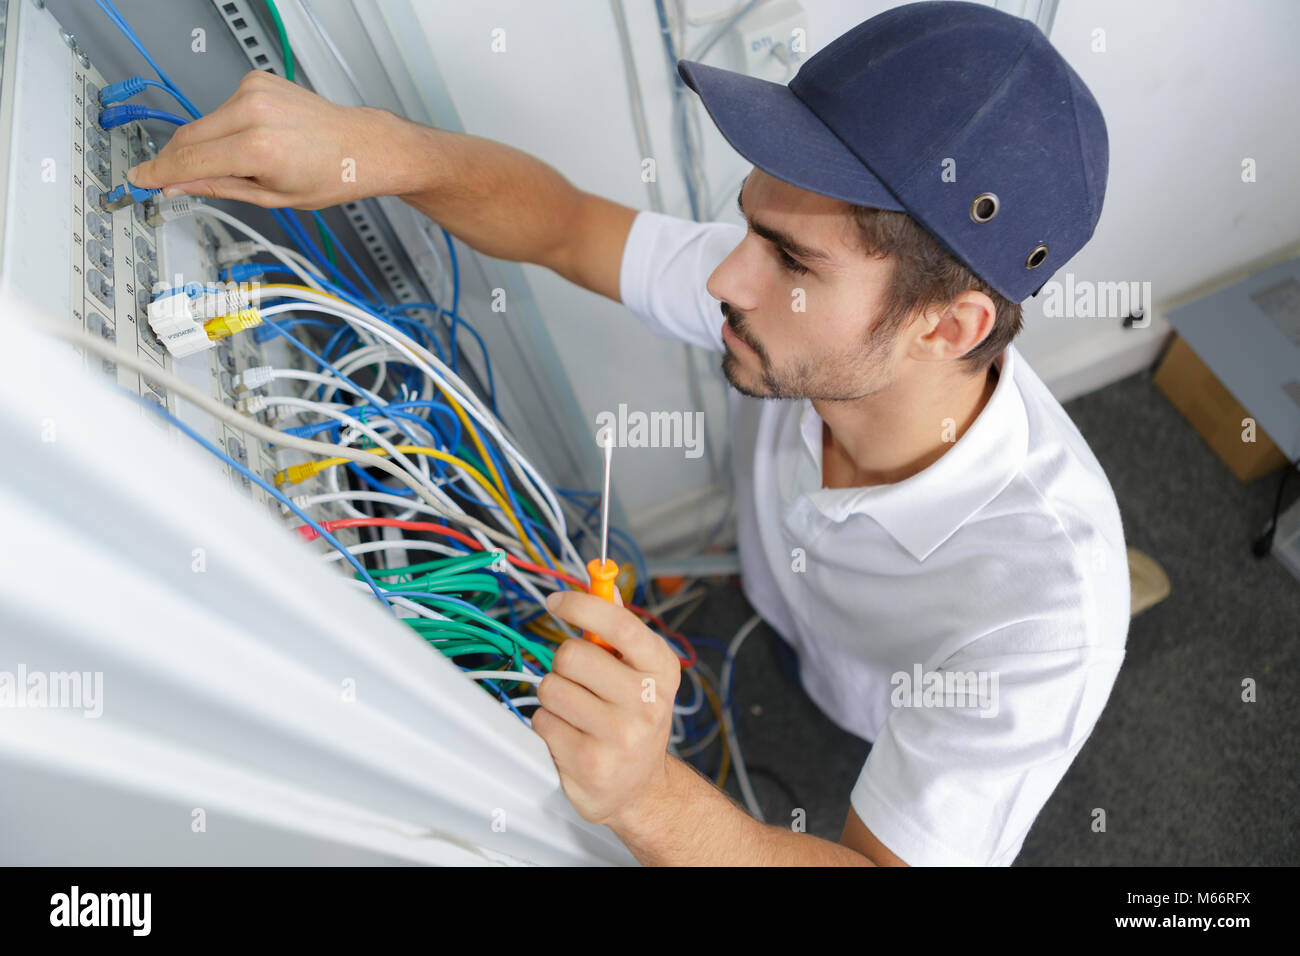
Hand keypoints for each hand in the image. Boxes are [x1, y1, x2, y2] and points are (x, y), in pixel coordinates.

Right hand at [124, 70, 417, 208]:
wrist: (361, 146)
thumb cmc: (330, 174)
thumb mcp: (272, 197)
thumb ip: (218, 188)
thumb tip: (177, 187)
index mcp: (258, 147)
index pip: (189, 160)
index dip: (159, 173)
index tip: (139, 179)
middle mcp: (253, 111)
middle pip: (188, 136)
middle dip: (176, 160)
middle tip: (169, 180)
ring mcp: (254, 90)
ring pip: (203, 122)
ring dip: (205, 144)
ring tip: (242, 163)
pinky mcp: (256, 80)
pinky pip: (222, 109)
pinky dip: (224, 127)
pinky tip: (251, 140)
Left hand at [533, 588, 680, 827]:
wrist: (641, 788)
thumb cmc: (634, 718)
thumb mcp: (641, 671)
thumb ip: (619, 628)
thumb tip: (602, 580)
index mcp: (661, 669)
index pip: (619, 624)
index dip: (580, 605)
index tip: (556, 601)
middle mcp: (647, 702)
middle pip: (571, 655)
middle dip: (563, 664)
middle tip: (579, 681)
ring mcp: (620, 736)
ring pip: (551, 688)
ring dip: (554, 697)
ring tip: (577, 711)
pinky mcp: (589, 764)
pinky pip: (542, 722)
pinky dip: (548, 725)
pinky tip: (571, 736)